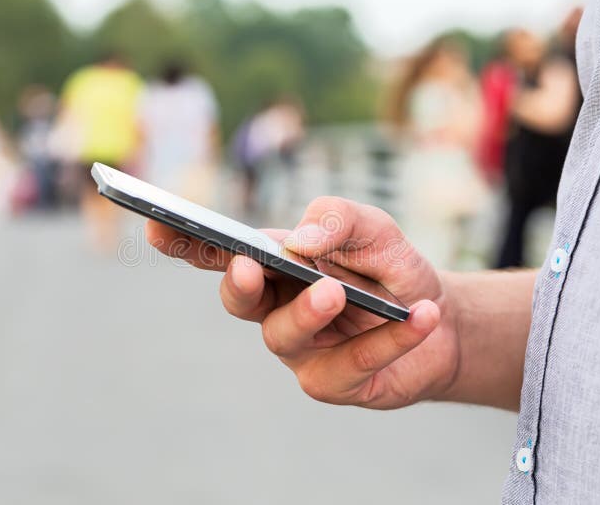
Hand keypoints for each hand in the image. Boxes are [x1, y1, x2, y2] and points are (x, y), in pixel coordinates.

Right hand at [146, 197, 459, 409]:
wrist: (443, 317)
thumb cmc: (390, 269)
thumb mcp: (373, 227)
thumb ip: (338, 217)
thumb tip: (300, 240)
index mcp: (275, 264)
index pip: (219, 253)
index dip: (183, 243)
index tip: (156, 227)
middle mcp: (276, 307)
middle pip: (238, 301)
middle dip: (237, 284)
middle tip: (249, 266)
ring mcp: (300, 349)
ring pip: (285, 336)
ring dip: (308, 312)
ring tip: (337, 293)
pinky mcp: (331, 382)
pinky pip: (350, 365)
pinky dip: (389, 340)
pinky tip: (422, 317)